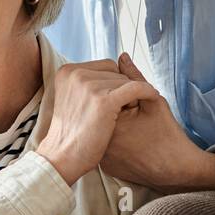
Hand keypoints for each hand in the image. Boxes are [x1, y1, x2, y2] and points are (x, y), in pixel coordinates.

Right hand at [36, 58, 159, 185]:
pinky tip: (153, 98)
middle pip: (116, 71)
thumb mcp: (75, 98)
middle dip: (122, 89)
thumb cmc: (71, 133)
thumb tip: (124, 56)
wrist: (62, 158)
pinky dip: (147, 92)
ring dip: (130, 97)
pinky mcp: (104, 101)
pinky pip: (136, 88)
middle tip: (118, 111)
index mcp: (67, 71)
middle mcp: (76, 74)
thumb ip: (92, 80)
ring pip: (126, 81)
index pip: (106, 65)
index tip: (113, 101)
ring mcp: (89, 86)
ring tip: (121, 117)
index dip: (114, 83)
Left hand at [99, 53, 214, 188]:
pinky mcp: (104, 165)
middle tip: (139, 124)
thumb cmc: (167, 134)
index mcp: (109, 119)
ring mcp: (100, 154)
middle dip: (116, 110)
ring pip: (100, 129)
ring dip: (113, 125)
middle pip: (99, 113)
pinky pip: (104, 145)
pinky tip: (132, 146)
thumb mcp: (153, 101)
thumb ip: (134, 77)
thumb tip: (121, 56)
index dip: (126, 99)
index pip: (105, 95)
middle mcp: (99, 137)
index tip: (139, 111)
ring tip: (136, 135)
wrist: (175, 170)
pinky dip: (114, 141)